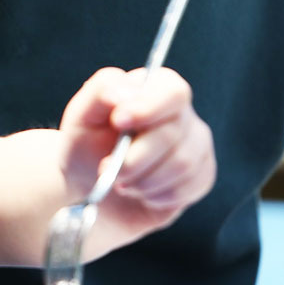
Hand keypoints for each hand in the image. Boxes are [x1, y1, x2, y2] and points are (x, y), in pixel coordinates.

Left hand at [57, 66, 215, 251]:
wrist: (91, 186)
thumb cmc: (87, 143)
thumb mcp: (81, 114)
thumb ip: (100, 93)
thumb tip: (124, 94)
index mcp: (156, 88)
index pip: (172, 91)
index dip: (148, 107)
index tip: (118, 122)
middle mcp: (182, 113)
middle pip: (172, 133)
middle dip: (134, 158)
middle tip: (106, 169)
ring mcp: (197, 144)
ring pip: (182, 164)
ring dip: (142, 180)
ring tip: (120, 181)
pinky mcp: (202, 175)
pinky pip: (186, 188)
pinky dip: (154, 196)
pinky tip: (139, 191)